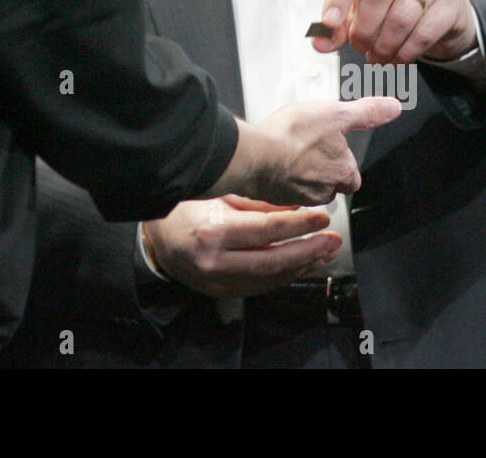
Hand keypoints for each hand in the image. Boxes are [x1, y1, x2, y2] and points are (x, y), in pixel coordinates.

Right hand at [144, 196, 340, 297]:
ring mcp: (216, 281)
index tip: (321, 218)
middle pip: (273, 261)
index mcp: (213, 231)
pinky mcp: (220, 291)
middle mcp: (215, 261)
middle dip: (308, 251)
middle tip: (332, 240)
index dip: (298, 225)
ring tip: (324, 252)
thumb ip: (255, 203)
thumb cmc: (183, 207)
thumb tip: (294, 205)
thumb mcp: (217, 194)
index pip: (266, 231)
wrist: (153, 237)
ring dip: (302, 266)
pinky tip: (301, 264)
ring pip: (269, 279)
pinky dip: (283, 276)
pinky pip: (259, 287)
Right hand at [245, 96, 401, 205]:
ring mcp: (299, 196)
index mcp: (343, 173)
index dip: (343, 160)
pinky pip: (283, 189)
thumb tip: (393, 108)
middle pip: (330, 184)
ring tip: (289, 153)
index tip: (334, 149)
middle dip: (321, 169)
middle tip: (308, 149)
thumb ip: (366, 112)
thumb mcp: (336, 114)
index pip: (352, 175)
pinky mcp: (276, 197)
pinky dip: (280, 177)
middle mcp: (324, 190)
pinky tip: (273, 161)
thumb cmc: (292, 137)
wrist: (256, 155)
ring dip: (300, 173)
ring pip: (306, 188)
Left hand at [311, 0, 476, 63]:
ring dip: (384, 45)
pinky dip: (405, 52)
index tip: (330, 23)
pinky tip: (397, 57)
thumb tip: (320, 42)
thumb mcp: (359, 4)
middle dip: (363, 29)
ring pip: (401, 17)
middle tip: (358, 46)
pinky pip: (424, 33)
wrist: (437, 5)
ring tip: (377, 55)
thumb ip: (338, 23)